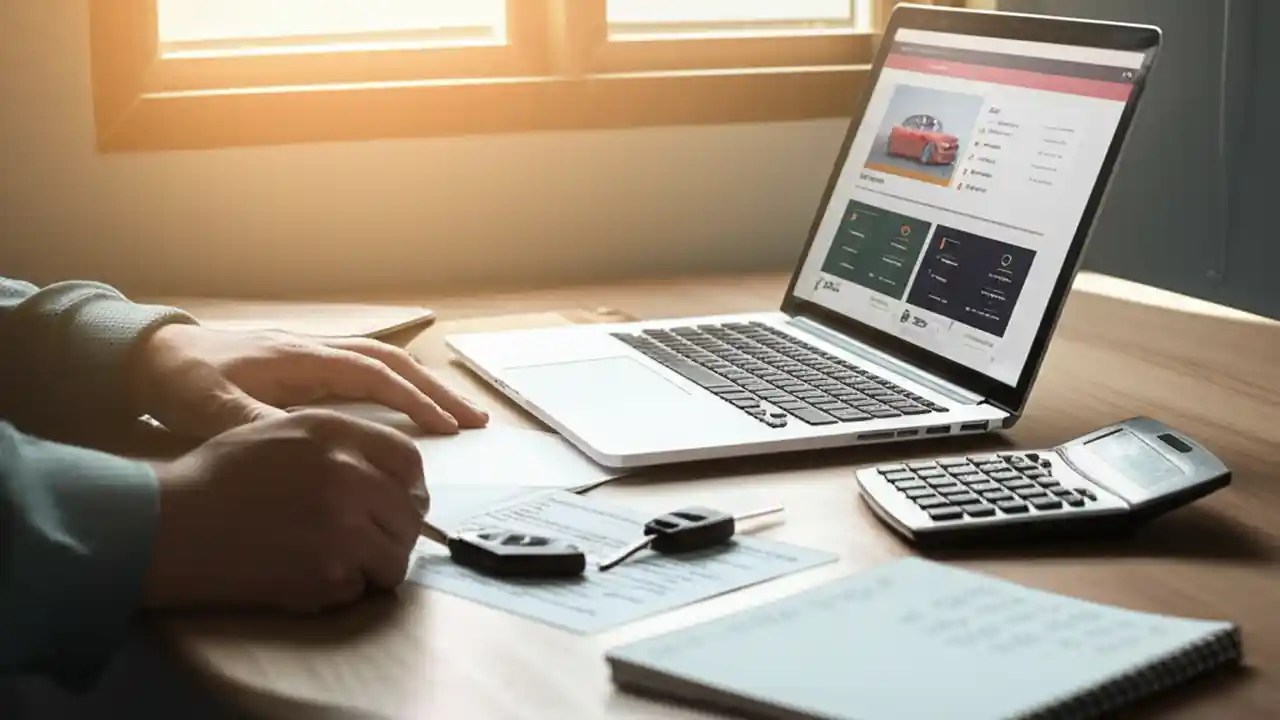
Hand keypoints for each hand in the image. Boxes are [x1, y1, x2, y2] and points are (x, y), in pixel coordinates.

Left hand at [132, 324, 487, 436]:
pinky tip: (408, 403)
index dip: (413, 399)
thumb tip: (305, 444)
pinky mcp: (304, 365)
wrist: (150, 355)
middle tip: (476, 418)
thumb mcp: (210, 408)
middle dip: (436, 389)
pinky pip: (364, 370)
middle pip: (392, 362)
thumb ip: (255, 425)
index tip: (446, 426)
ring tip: (456, 412)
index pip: (374, 373)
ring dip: (422, 385)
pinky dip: (396, 384)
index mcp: (301, 357)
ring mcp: (312, 354)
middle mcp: (315, 349)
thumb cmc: (180, 381)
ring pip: (382, 362)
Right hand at [145, 410, 427, 610]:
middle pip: (410, 514)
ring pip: (396, 557)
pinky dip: (341, 591)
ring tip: (339, 564)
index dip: (410, 487)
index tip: (400, 504)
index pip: (409, 460)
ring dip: (375, 566)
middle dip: (394, 533)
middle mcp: (350, 475)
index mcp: (337, 434)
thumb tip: (383, 475)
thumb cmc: (215, 478)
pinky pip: (361, 588)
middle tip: (368, 544)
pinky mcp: (329, 573)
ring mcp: (344, 526)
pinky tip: (306, 578)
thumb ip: (338, 444)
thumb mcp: (280, 432)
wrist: (167, 525)